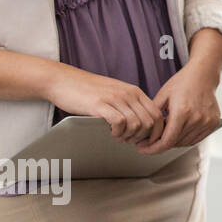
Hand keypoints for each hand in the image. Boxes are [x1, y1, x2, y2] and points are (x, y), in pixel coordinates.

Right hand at [46, 65, 161, 144]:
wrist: (64, 80)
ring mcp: (115, 98)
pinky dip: (117, 133)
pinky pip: (119, 123)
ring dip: (129, 137)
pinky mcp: (100, 104)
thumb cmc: (88, 91)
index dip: (155, 132)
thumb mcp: (116, 94)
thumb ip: (129, 105)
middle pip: (150, 122)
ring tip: (119, 138)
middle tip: (130, 142)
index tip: (144, 141)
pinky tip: (110, 133)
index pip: (157, 114)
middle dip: (142, 137)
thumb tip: (142, 126)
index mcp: (135, 92)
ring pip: (137, 124)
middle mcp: (129, 93)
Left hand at [142, 62, 221, 153]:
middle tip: (150, 140)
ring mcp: (207, 122)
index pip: (167, 141)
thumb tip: (142, 131)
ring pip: (185, 143)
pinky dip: (185, 139)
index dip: (152, 149)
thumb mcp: (162, 96)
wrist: (203, 74)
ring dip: (173, 142)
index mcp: (182, 112)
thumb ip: (153, 116)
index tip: (143, 148)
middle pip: (175, 143)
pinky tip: (178, 131)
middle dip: (160, 144)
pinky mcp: (213, 123)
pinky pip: (196, 139)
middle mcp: (197, 119)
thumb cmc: (183, 82)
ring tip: (165, 133)